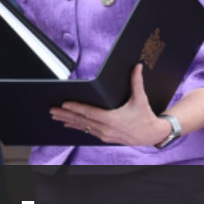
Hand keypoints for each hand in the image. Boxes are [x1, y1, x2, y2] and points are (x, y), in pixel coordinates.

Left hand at [49, 64, 171, 145]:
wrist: (151, 135)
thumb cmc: (145, 116)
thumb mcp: (141, 98)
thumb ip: (137, 82)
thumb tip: (137, 66)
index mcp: (112, 119)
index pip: (90, 112)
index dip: (76, 108)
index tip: (64, 104)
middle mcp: (106, 128)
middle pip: (82, 120)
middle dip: (65, 115)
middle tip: (51, 110)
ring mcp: (104, 134)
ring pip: (82, 127)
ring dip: (68, 120)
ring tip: (55, 116)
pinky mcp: (104, 137)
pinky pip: (87, 131)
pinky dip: (76, 126)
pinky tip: (67, 123)